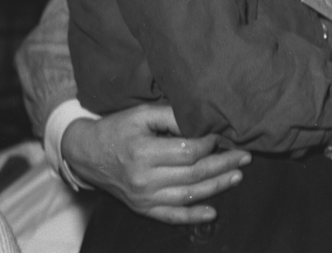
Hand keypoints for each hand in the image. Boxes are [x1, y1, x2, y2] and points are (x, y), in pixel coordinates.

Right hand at [61, 104, 248, 223]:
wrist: (86, 153)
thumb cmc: (118, 129)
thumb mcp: (142, 114)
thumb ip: (172, 117)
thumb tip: (202, 123)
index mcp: (144, 153)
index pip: (188, 152)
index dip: (209, 144)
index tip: (220, 135)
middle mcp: (144, 179)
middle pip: (193, 174)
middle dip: (223, 164)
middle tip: (244, 156)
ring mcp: (143, 197)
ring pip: (188, 196)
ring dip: (216, 187)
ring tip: (237, 176)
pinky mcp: (142, 208)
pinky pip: (170, 216)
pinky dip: (193, 216)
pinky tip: (212, 213)